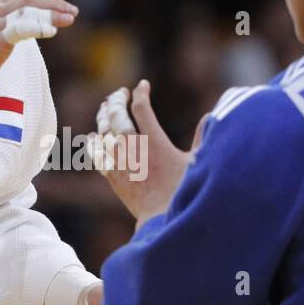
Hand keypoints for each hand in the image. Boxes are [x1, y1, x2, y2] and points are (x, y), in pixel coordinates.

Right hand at [0, 0, 77, 94]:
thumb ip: (19, 23)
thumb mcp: (2, 32)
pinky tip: (52, 31)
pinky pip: (20, 29)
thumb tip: (44, 23)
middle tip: (73, 12)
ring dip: (52, 14)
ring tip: (69, 19)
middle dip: (55, 4)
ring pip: (28, 11)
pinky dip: (38, 27)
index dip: (52, 1)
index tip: (69, 9)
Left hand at [95, 79, 191, 226]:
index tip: (142, 85)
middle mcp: (132, 148)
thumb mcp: (196, 162)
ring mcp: (118, 161)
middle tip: (121, 94)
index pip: (141, 108)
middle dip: (118, 100)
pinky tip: (94, 136)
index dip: (141, 93)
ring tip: (106, 108)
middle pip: (117, 114)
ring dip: (104, 116)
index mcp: (154, 142)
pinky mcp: (111, 175)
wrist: (161, 219)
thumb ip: (201, 136)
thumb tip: (209, 116)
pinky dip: (94, 142)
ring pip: (103, 131)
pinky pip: (96, 153)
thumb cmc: (182, 191)